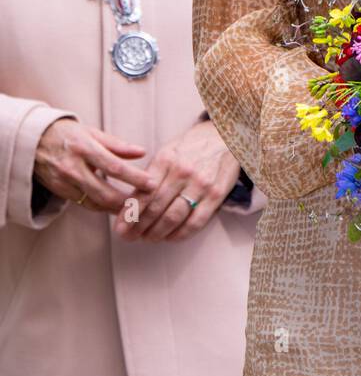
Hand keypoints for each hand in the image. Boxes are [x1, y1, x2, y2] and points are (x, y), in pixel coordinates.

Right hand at [33, 117, 157, 211]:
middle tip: (147, 203)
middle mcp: (72, 167)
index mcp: (84, 147)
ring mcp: (64, 182)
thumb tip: (142, 152)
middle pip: (104, 192)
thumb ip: (118, 145)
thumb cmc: (68, 134)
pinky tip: (117, 208)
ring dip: (116, 209)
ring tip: (136, 210)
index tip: (152, 183)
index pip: (114, 166)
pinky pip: (85, 204)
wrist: (33, 141)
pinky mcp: (60, 192)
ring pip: (95, 203)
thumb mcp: (92, 133)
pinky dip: (103, 208)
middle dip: (127, 201)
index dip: (134, 177)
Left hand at [111, 118, 240, 242]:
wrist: (225, 137)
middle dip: (139, 228)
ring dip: (157, 233)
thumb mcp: (168, 151)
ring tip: (148, 238)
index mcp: (166, 159)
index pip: (143, 193)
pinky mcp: (216, 195)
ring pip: (174, 218)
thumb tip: (132, 202)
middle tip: (129, 237)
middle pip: (156, 208)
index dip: (129, 214)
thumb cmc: (191, 147)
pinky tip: (170, 237)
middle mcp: (183, 172)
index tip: (120, 228)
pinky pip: (196, 222)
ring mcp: (201, 184)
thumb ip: (152, 175)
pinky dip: (180, 234)